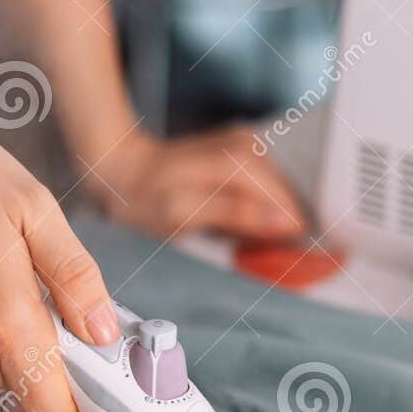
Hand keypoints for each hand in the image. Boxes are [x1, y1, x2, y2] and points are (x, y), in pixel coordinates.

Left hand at [89, 127, 308, 240]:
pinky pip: (265, 190)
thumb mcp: (184, 214)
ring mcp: (247, 146)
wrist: (122, 168)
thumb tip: (284, 222)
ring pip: (279, 197)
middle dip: (277, 231)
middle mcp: (250, 147)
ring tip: (236, 238)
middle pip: (288, 202)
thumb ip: (236, 215)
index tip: (277, 265)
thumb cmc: (145, 198)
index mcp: (241, 162)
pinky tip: (235, 223)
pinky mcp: (242, 152)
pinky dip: (258, 211)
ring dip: (268, 223)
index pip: (290, 209)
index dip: (288, 241)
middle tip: (248, 255)